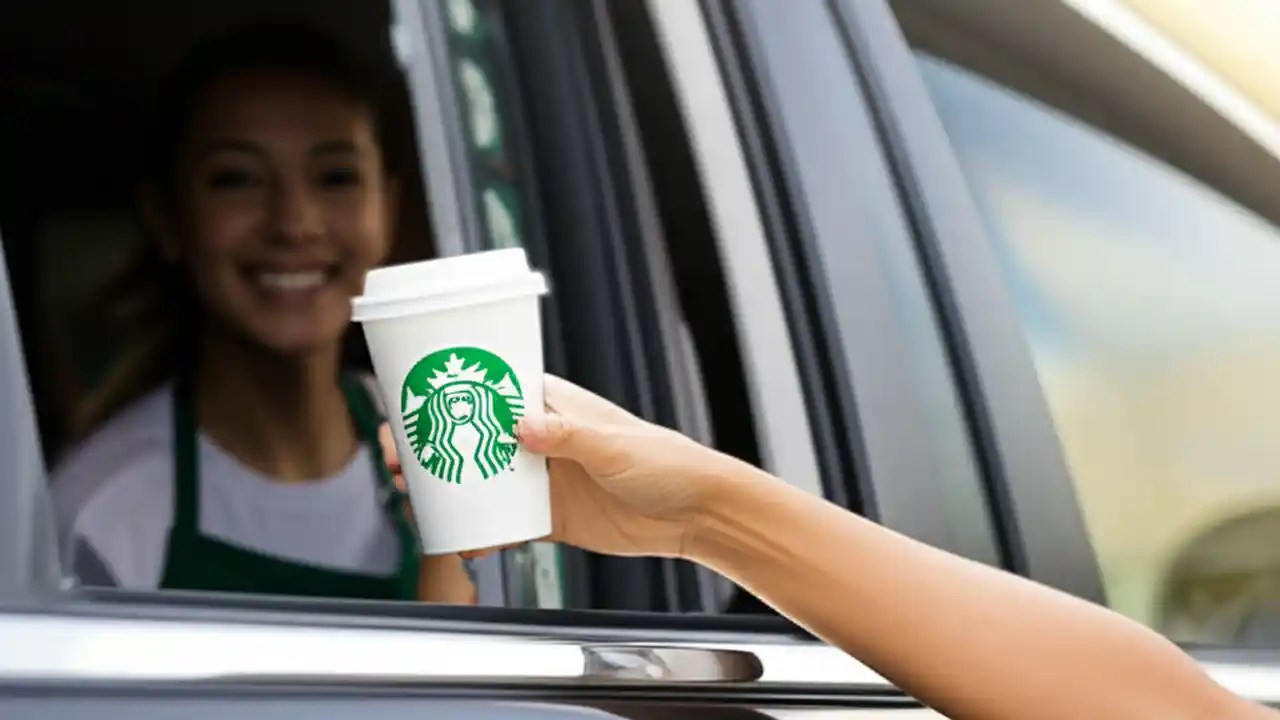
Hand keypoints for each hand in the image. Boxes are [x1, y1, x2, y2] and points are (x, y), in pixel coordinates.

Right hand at [380, 375, 756, 558]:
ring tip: (414, 500)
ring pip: (478, 479)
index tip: (413, 404)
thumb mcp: (615, 444)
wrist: (693, 515)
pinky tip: (460, 540)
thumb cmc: (665, 462)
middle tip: (400, 463)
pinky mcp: (547, 517)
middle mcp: (539, 438)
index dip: (448, 393)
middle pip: (471, 435)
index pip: (490, 388)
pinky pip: (501, 522)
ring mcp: (539, 478)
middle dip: (431, 446)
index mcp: (552, 406)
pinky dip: (477, 531)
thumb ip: (569, 434)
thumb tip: (521, 424)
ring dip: (445, 488)